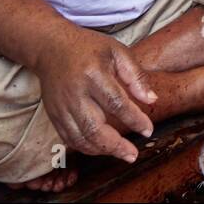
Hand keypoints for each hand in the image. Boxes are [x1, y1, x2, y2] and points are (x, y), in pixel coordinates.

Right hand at [34, 27, 156, 163]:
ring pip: (79, 138)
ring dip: (101, 151)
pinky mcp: (53, 115)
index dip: (134, 119)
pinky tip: (101, 149)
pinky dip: (85, 148)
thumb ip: (136, 76)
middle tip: (132, 155)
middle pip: (94, 128)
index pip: (116, 103)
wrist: (51, 48)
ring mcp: (61, 106)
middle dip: (115, 146)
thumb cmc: (89, 48)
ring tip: (121, 153)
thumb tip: (152, 100)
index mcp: (93, 74)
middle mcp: (75, 93)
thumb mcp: (117, 52)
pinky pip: (68, 138)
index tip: (148, 130)